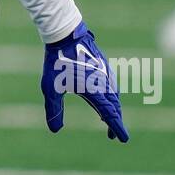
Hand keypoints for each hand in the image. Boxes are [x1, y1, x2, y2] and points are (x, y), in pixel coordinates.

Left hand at [40, 21, 128, 141]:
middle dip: (115, 121)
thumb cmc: (57, 61)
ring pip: (114, 95)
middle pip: (115, 107)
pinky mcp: (103, 66)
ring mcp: (105, 73)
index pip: (110, 114)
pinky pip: (112, 85)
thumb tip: (55, 130)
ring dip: (113, 109)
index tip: (124, 139)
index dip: (117, 128)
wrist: (65, 35)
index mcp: (95, 90)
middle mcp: (104, 83)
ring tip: (107, 119)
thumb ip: (54, 109)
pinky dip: (111, 96)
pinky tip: (104, 97)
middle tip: (113, 135)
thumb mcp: (51, 88)